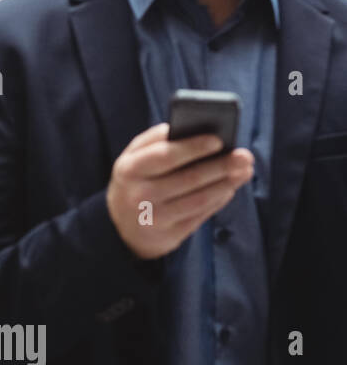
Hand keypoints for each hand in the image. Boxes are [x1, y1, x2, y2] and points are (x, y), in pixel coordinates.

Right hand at [106, 123, 253, 259]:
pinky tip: (229, 188)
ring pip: (199, 199)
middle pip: (188, 178)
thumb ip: (156, 140)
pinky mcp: (169, 235)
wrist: (121, 225)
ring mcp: (155, 218)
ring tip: (244, 171)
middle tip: (245, 156)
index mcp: (129, 169)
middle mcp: (139, 195)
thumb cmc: (136, 180)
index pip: (164, 156)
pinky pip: (200, 216)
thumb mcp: (133, 158)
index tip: (218, 140)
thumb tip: (195, 129)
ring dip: (226, 184)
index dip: (193, 148)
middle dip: (220, 166)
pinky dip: (218, 200)